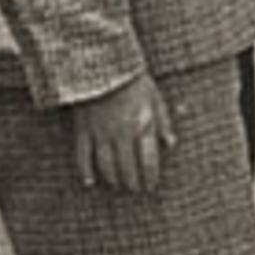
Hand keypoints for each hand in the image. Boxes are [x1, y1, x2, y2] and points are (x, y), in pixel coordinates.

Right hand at [71, 72, 176, 194]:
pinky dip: (85, 171)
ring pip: (106, 166)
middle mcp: (122, 134)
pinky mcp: (83, 129)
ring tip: (118, 186)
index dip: (150, 177)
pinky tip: (90, 182)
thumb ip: (163, 122)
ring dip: (113, 180)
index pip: (148, 161)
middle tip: (135, 190)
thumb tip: (171, 143)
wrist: (102, 64)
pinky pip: (83, 156)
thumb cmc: (132, 80)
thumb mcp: (155, 97)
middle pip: (127, 168)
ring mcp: (100, 133)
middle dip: (132, 183)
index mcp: (142, 126)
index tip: (151, 186)